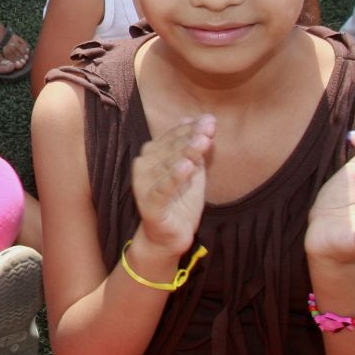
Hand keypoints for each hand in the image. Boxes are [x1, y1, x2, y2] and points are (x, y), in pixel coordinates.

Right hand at [131, 114, 213, 256]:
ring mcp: (144, 185)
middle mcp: (144, 167)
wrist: (170, 236)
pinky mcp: (149, 204)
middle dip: (190, 137)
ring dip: (185, 152)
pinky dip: (173, 177)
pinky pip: (162, 189)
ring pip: (166, 166)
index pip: (171, 137)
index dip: (190, 128)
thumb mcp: (194, 172)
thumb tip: (200, 119)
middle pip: (169, 148)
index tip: (210, 120)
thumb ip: (196, 149)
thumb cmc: (180, 201)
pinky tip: (186, 166)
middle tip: (208, 129)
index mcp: (152, 156)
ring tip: (201, 142)